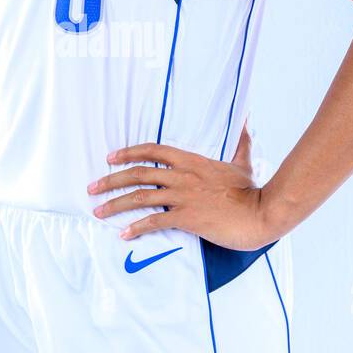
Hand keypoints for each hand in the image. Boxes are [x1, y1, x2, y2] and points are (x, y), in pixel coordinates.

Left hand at [87, 129, 276, 251]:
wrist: (261, 213)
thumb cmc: (251, 190)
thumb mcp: (243, 161)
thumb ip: (240, 141)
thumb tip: (246, 118)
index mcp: (191, 161)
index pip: (153, 151)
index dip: (128, 152)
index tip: (110, 158)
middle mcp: (182, 176)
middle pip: (138, 174)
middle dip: (110, 180)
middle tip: (92, 188)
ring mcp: (183, 197)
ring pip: (140, 197)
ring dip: (115, 204)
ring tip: (98, 211)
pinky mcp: (187, 218)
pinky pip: (155, 221)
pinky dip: (136, 228)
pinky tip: (124, 234)